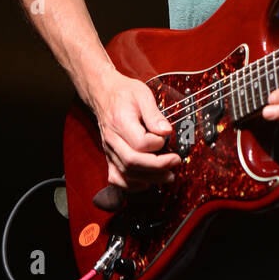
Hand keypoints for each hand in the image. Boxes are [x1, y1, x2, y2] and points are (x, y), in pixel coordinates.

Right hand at [89, 68, 180, 191]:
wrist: (103, 93)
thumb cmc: (124, 93)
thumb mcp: (142, 94)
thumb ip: (155, 114)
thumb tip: (166, 132)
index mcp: (120, 121)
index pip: (140, 142)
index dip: (158, 144)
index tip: (167, 138)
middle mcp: (112, 139)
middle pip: (132, 162)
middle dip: (158, 167)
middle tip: (175, 162)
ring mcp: (109, 150)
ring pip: (126, 173)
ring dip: (149, 178)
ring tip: (168, 175)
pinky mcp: (109, 156)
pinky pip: (116, 178)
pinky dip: (131, 185)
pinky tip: (147, 183)